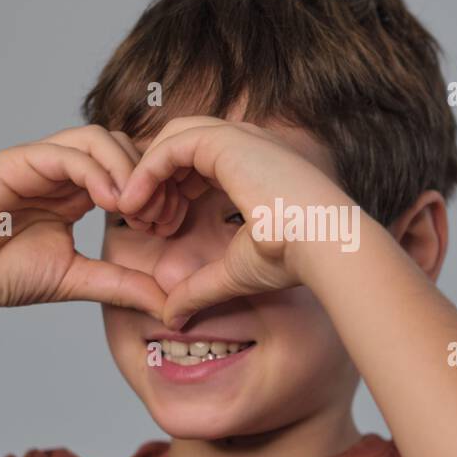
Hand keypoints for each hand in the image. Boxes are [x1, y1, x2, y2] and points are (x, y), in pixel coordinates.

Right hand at [0, 125, 180, 315]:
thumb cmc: (3, 273)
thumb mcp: (78, 279)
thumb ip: (121, 284)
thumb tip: (168, 304)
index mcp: (79, 190)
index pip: (132, 168)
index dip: (157, 189)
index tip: (167, 227)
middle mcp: (62, 170)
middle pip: (123, 144)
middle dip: (149, 176)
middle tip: (156, 217)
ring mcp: (40, 161)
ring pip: (97, 139)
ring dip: (127, 169)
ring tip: (135, 210)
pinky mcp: (16, 162)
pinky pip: (64, 152)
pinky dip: (95, 171)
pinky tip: (110, 202)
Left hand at [115, 117, 357, 327]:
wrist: (322, 242)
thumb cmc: (292, 256)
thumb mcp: (233, 273)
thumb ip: (199, 289)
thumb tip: (172, 318)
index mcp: (254, 165)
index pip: (196, 163)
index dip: (170, 193)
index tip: (159, 230)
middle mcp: (247, 144)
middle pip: (180, 146)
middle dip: (155, 181)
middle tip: (141, 221)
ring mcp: (238, 137)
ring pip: (171, 140)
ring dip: (146, 176)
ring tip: (134, 213)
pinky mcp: (226, 140)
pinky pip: (169, 146)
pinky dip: (146, 171)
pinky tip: (135, 203)